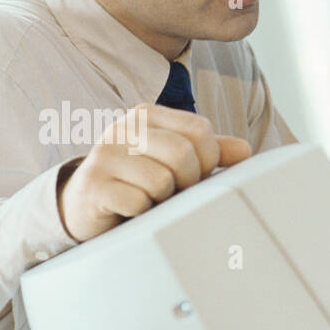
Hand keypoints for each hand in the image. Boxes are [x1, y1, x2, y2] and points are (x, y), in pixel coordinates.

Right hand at [57, 104, 251, 241]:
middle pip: (182, 154)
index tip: (194, 174)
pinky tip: (131, 210)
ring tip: (148, 198)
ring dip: (163, 200)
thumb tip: (244, 151)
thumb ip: (210, 153)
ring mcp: (104, 156)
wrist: (85, 206)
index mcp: (147, 116)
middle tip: (172, 191)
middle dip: (187, 181)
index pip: (199, 130)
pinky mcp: (94, 186)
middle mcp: (123, 129)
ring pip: (162, 181)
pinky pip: (138, 202)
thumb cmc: (138, 181)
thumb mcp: (174, 162)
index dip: (208, 159)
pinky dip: (143, 213)